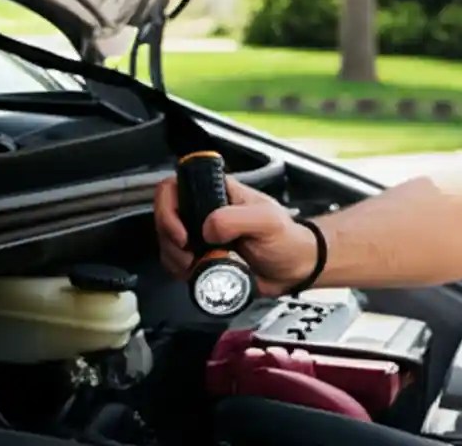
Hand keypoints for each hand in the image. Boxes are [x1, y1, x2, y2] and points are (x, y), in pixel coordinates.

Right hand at [153, 175, 317, 296]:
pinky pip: (176, 263)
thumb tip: (207, 228)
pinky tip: (198, 274)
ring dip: (175, 258)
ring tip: (197, 266)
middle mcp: (204, 211)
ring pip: (167, 242)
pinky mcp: (201, 258)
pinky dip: (181, 272)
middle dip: (171, 240)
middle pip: (165, 217)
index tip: (182, 232)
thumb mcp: (267, 221)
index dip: (168, 209)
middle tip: (190, 254)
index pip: (176, 186)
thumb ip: (235, 219)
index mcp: (218, 193)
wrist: (296, 268)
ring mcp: (201, 236)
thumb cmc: (287, 238)